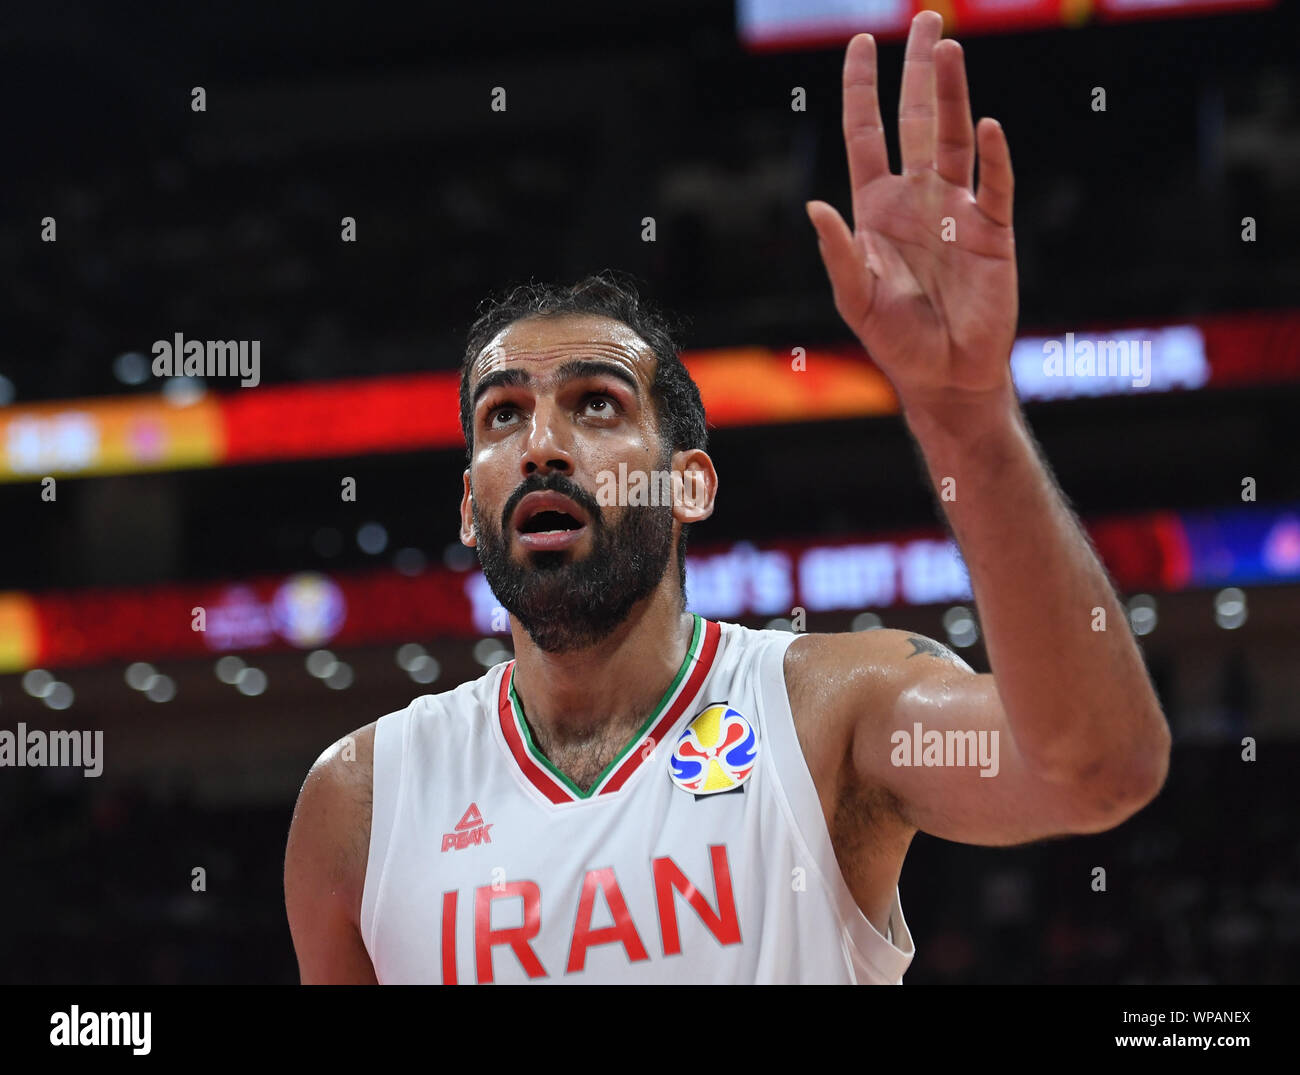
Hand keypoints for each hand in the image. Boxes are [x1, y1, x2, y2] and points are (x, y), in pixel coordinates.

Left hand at [807, 11, 1018, 413]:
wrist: (945, 375)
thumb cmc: (896, 341)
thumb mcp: (856, 299)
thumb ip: (838, 254)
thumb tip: (814, 206)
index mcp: (877, 207)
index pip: (867, 134)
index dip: (862, 90)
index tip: (861, 43)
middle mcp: (917, 197)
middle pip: (918, 120)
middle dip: (918, 72)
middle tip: (926, 20)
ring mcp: (958, 208)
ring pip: (956, 138)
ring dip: (952, 96)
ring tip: (948, 50)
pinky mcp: (993, 230)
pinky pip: (995, 183)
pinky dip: (992, 156)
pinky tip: (986, 126)